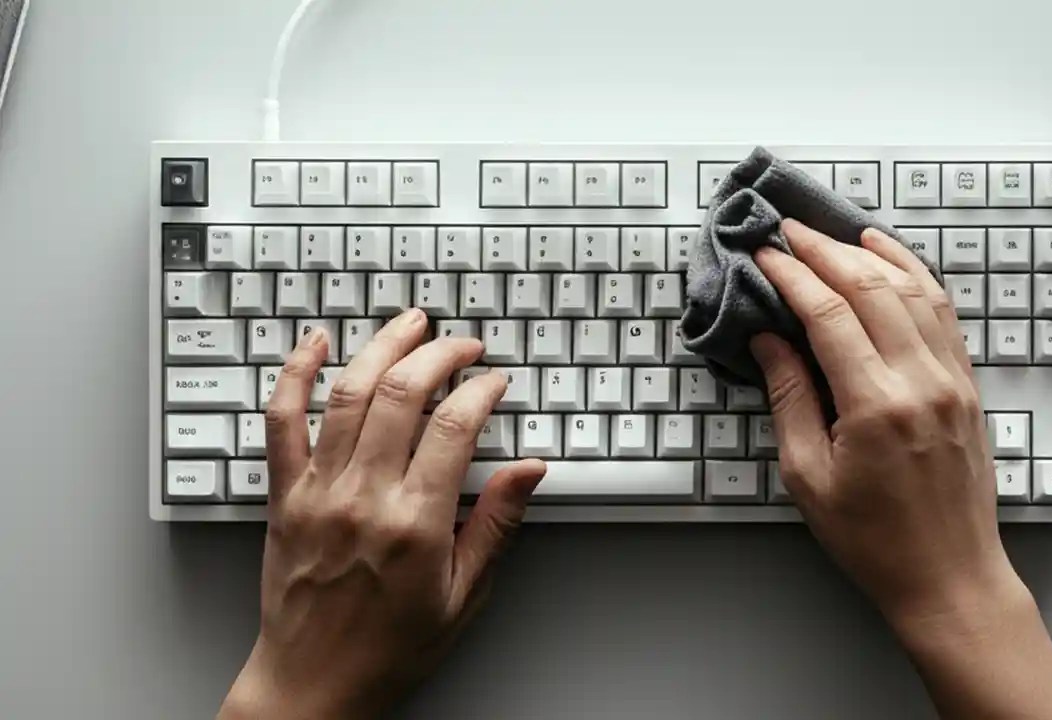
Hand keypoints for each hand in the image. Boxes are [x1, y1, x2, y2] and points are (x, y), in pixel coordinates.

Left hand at [219, 309, 545, 719]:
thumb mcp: (464, 595)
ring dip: (382, 346)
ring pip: (349, 394)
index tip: (496, 381)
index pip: (455, 427)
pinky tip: (316, 344)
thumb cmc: (391, 647)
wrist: (313, 683)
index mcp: (414, 524)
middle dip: (440, 354)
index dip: (482, 390)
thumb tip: (529, 469)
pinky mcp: (284, 494)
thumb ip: (496, 524)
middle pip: (403, 394)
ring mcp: (318, 491)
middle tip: (463, 344)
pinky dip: (296, 374)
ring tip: (410, 323)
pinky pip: (281, 421)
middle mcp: (363, 498)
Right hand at [751, 221, 1051, 717]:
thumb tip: (769, 339)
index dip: (793, 276)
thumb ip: (790, 398)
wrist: (949, 577)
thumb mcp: (809, 476)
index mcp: (877, 406)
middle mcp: (922, 381)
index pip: (830, 315)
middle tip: (789, 229)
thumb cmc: (872, 540)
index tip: (765, 254)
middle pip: (872, 288)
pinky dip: (914, 275)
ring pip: (914, 289)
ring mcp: (953, 380)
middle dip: (825, 251)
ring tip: (833, 233)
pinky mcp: (967, 385)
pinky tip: (889, 259)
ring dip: (870, 253)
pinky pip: (942, 312)